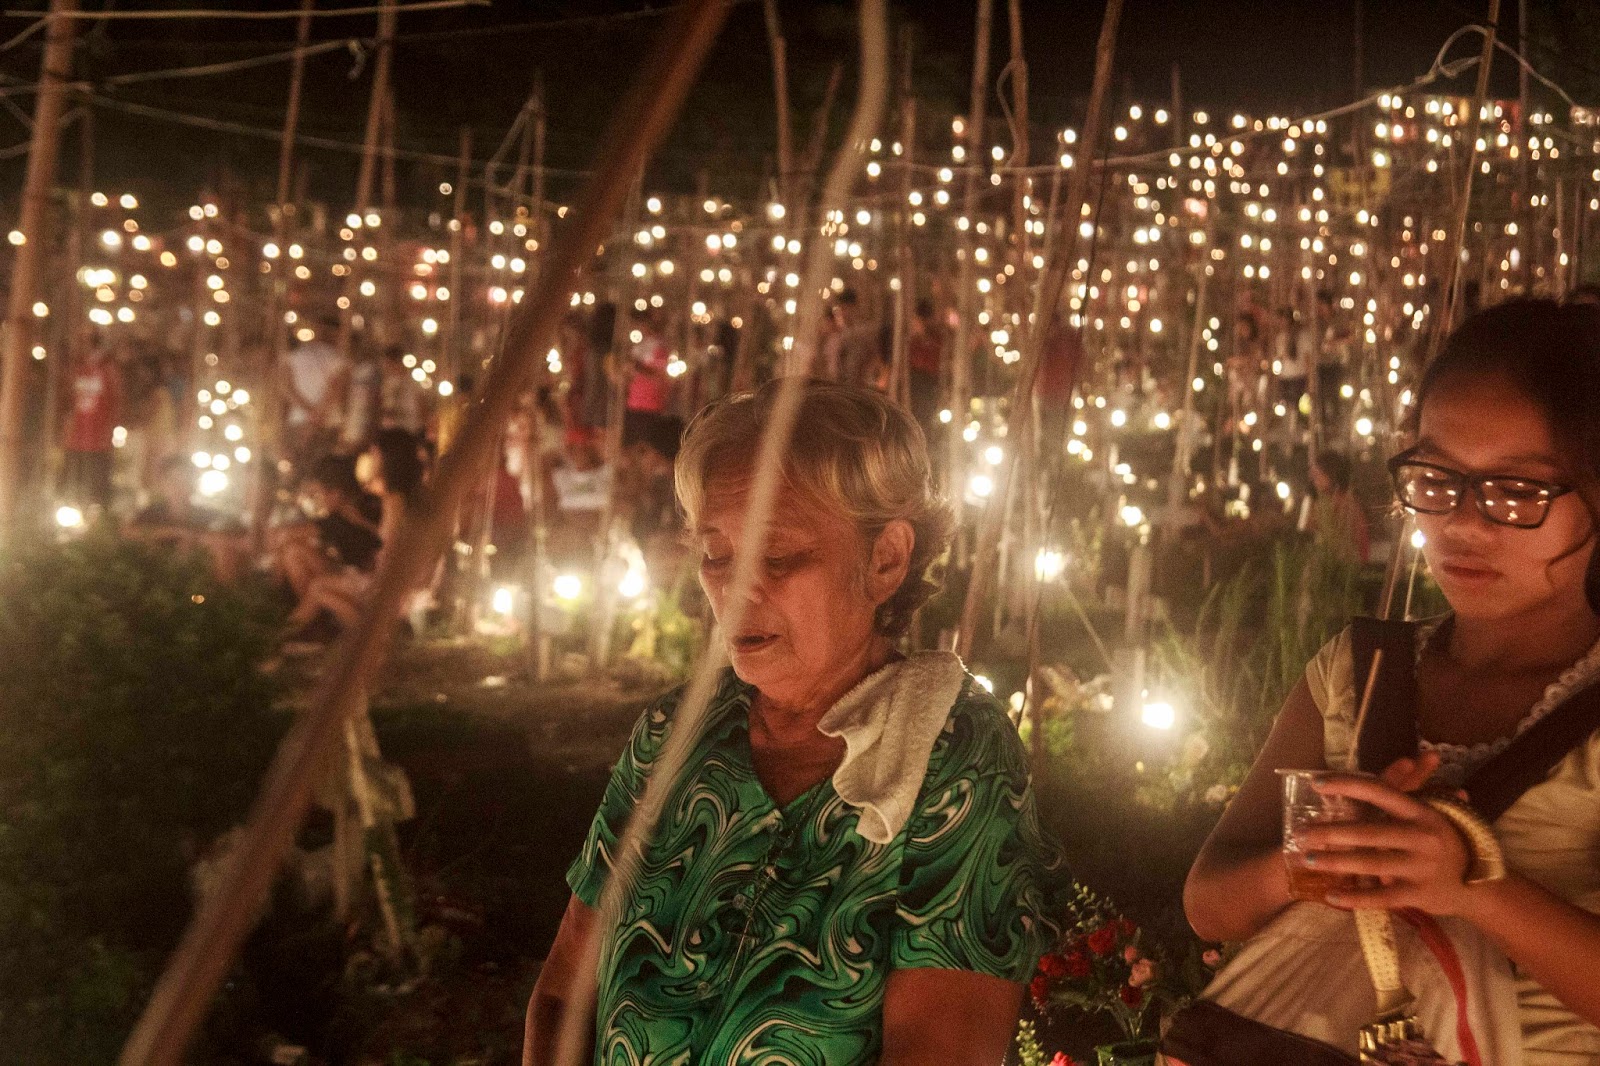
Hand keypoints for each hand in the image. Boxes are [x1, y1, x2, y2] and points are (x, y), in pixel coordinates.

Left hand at [1297, 766, 1472, 916]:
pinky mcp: (1420, 894)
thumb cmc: (1448, 845)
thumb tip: (1410, 760)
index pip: (1380, 792)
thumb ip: (1416, 793)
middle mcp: (1423, 837)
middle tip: (1300, 833)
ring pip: (1370, 863)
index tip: (1316, 783)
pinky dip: (1355, 897)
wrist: (1480, 889)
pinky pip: (1382, 897)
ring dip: (1335, 862)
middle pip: (1368, 832)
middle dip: (1330, 832)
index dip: (1348, 785)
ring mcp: (1422, 867)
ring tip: (1307, 859)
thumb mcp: (1435, 816)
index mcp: (1423, 813)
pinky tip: (1332, 895)